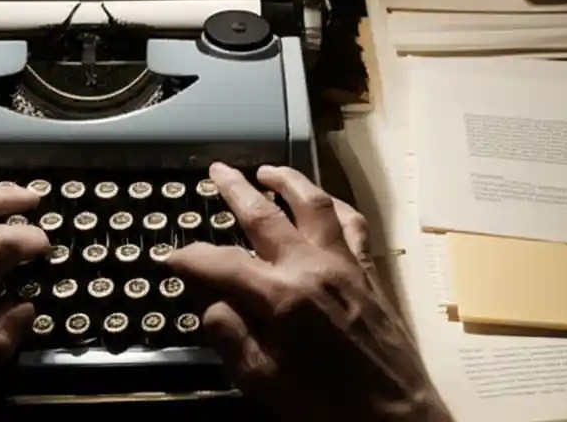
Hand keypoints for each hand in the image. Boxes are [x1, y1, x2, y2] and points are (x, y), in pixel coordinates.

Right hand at [168, 163, 450, 421]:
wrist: (394, 415)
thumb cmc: (323, 404)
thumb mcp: (260, 380)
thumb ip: (230, 335)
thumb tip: (213, 302)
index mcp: (280, 297)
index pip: (221, 264)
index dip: (190, 258)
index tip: (171, 257)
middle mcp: (312, 267)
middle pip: (264, 215)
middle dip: (235, 189)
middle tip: (216, 170)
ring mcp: (344, 263)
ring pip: (314, 204)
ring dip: (288, 181)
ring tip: (267, 170)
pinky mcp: (368, 270)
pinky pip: (352, 224)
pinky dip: (334, 206)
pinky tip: (323, 201)